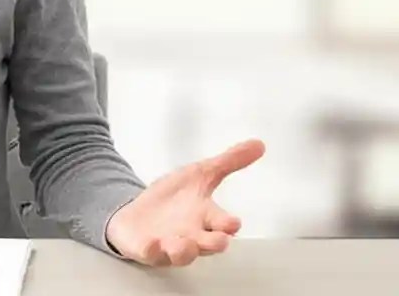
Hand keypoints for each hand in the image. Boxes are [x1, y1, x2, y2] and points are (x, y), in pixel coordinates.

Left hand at [105, 139, 264, 266]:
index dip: (229, 224)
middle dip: (214, 242)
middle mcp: (193, 235)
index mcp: (207, 217)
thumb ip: (228, 162)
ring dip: (184, 250)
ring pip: (182, 254)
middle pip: (209, 244)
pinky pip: (150, 253)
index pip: (224, 224)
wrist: (139, 214)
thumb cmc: (174, 199)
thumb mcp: (199, 174)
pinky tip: (151, 244)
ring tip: (183, 242)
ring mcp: (170, 245)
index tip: (233, 222)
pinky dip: (151, 250)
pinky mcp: (147, 250)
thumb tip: (259, 144)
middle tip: (219, 239)